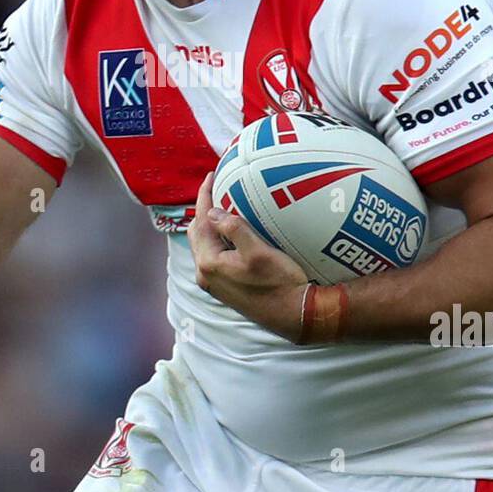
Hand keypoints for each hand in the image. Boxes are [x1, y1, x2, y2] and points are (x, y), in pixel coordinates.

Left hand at [187, 172, 308, 341]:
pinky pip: (214, 255)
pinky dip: (218, 239)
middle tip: (216, 188)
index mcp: (209, 263)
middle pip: (198, 233)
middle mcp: (206, 274)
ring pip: (205, 245)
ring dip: (210, 225)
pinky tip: (231, 232)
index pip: (201, 221)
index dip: (204, 196)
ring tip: (223, 206)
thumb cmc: (280, 283)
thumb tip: (212, 211)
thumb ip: (233, 229)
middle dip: (204, 209)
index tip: (211, 176)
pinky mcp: (226, 287)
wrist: (295, 315)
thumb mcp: (258, 252)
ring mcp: (215, 283)